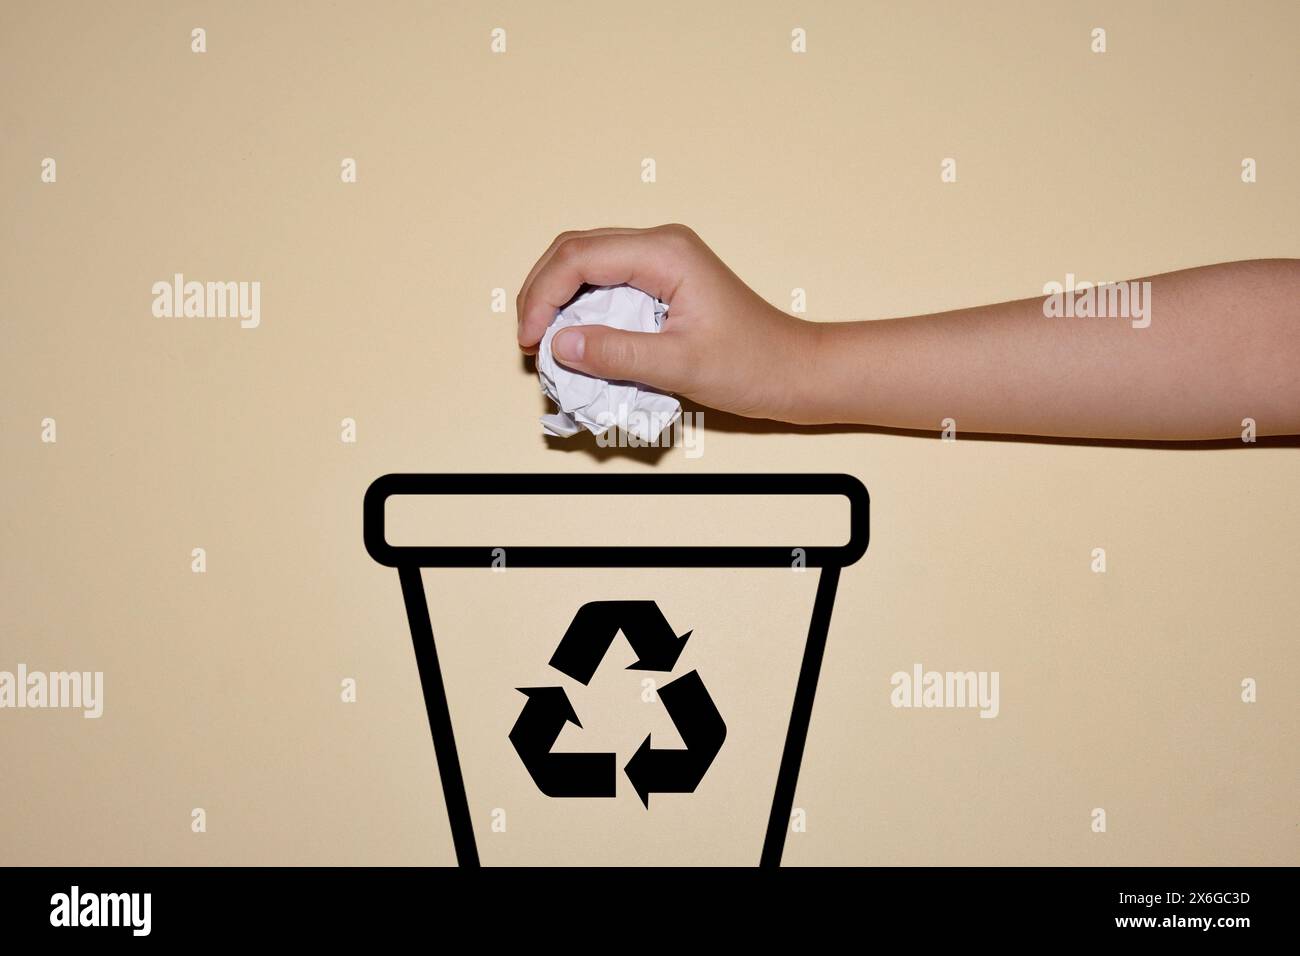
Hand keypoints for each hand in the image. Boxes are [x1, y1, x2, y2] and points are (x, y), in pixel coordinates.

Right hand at [516, 224, 821, 421]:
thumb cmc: (751, 365)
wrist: (794, 370)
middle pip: (575, 250)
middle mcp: (661, 245)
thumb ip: (616, 354)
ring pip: (587, 263)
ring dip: (558, 298)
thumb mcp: (678, 365)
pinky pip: (607, 282)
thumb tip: (559, 345)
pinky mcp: (662, 279)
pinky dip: (581, 307)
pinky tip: (575, 338)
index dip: (542, 296)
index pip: (579, 258)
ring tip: (544, 341)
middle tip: (527, 339)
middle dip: (541, 292)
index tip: (530, 340)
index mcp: (665, 252)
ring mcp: (662, 259)